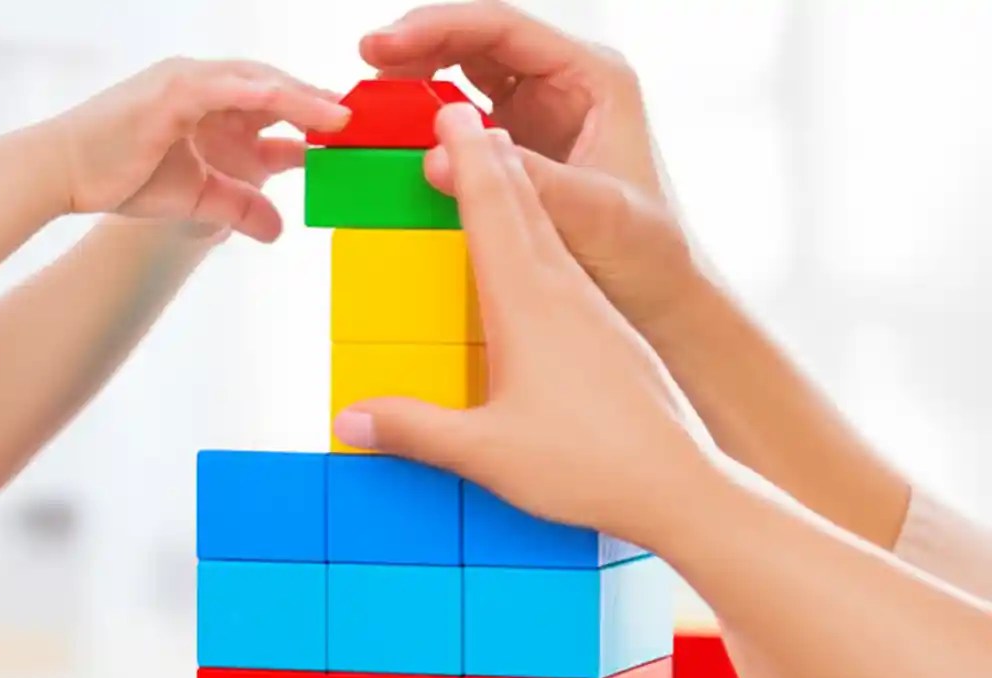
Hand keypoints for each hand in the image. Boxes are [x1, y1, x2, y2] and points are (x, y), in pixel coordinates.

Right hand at [48, 58, 349, 240]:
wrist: (66, 175)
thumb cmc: (124, 179)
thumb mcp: (199, 198)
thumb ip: (240, 207)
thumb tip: (279, 229)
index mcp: (213, 104)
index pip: (274, 103)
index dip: (312, 116)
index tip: (350, 135)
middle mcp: (204, 85)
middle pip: (275, 85)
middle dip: (317, 102)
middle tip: (359, 121)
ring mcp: (186, 81)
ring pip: (256, 81)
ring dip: (299, 96)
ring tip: (338, 115)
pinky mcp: (168, 91)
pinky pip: (218, 86)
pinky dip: (251, 91)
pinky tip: (282, 100)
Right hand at [332, 104, 710, 545]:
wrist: (682, 487)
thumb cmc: (588, 466)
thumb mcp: (485, 453)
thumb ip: (413, 430)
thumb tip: (346, 419)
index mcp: (529, 304)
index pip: (491, 212)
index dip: (466, 159)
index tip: (447, 114)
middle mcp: (562, 291)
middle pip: (519, 205)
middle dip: (485, 155)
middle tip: (459, 114)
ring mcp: (589, 309)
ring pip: (544, 230)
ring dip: (513, 189)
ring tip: (491, 160)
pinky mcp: (606, 330)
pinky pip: (561, 261)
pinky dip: (536, 231)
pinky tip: (531, 252)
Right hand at [363, 2, 702, 328]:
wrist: (659, 302)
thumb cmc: (646, 252)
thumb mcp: (592, 213)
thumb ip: (522, 181)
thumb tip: (437, 156)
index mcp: (591, 76)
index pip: (503, 28)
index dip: (439, 27)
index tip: (384, 45)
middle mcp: (562, 84)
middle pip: (476, 40)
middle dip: (418, 45)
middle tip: (366, 62)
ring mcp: (537, 115)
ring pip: (463, 73)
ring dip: (416, 78)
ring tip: (372, 96)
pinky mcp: (515, 149)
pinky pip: (460, 120)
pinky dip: (425, 121)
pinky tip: (396, 134)